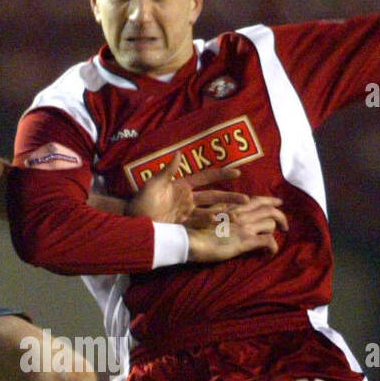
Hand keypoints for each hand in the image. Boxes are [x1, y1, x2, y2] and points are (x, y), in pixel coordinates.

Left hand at [127, 154, 249, 224]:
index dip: (221, 175)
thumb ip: (168, 171)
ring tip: (239, 216)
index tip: (237, 172)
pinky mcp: (183, 226)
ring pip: (210, 212)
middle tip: (247, 200)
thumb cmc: (140, 201)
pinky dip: (211, 226)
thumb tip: (179, 153)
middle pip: (213, 197)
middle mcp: (188, 199)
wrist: (132, 222)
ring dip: (224, 214)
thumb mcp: (154, 184)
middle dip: (230, 198)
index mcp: (182, 186)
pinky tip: (223, 227)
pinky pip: (199, 225)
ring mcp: (187, 213)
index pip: (206, 178)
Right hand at [186, 197, 287, 262]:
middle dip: (280, 214)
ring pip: (271, 222)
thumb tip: (226, 214)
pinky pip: (268, 241)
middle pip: (269, 209)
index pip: (256, 199)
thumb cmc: (193, 228)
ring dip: (277, 230)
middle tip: (284, 223)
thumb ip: (220, 212)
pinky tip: (269, 253)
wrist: (189, 239)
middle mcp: (241, 213)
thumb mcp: (208, 214)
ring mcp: (245, 226)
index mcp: (232, 206)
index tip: (277, 203)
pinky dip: (273, 247)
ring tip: (276, 239)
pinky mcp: (246, 240)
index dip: (269, 200)